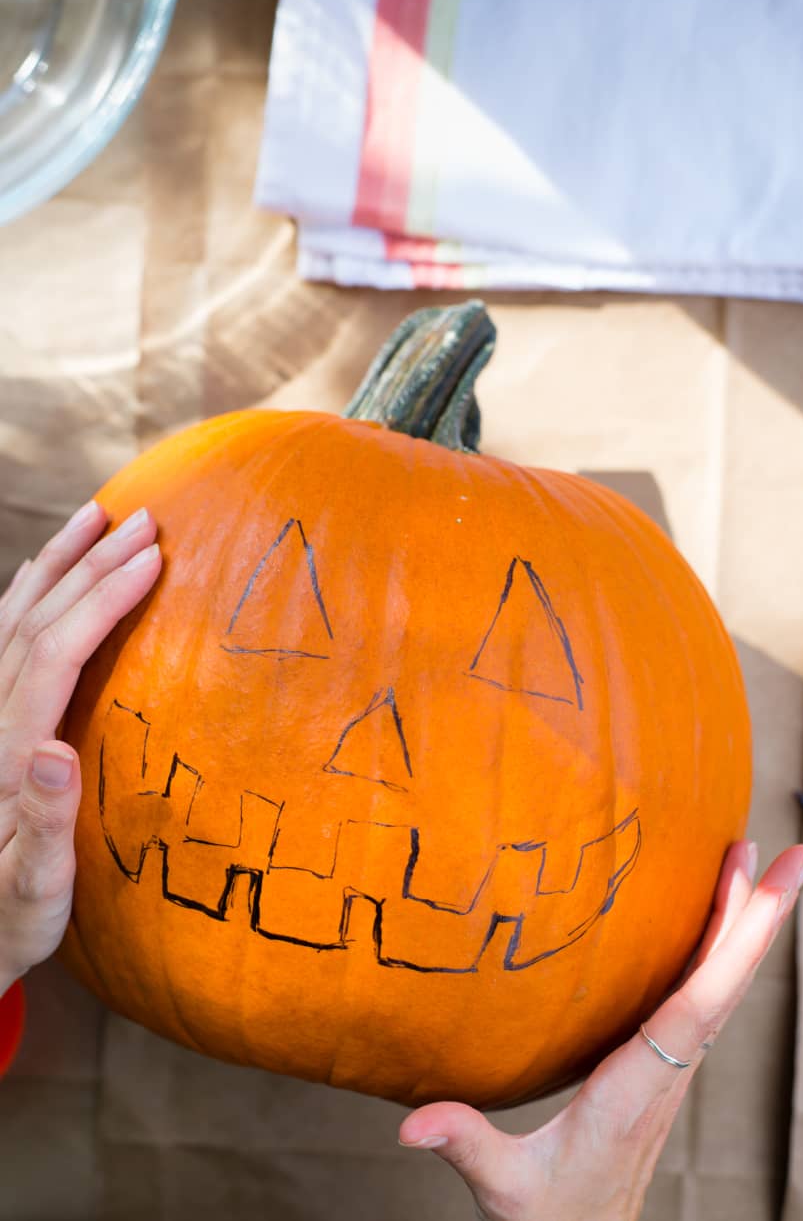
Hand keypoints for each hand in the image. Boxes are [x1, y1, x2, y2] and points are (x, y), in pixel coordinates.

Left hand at [0, 502, 159, 994]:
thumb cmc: (5, 920)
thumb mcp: (32, 895)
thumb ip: (41, 826)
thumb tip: (52, 751)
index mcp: (6, 756)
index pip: (55, 654)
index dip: (104, 599)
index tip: (154, 558)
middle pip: (37, 621)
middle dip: (92, 564)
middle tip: (147, 519)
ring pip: (14, 618)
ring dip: (58, 563)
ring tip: (97, 515)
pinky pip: (2, 638)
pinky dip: (29, 593)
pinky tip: (48, 572)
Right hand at [398, 839, 802, 1220]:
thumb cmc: (552, 1217)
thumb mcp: (506, 1184)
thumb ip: (465, 1143)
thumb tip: (412, 1125)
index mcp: (637, 1085)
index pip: (698, 1005)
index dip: (735, 944)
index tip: (765, 890)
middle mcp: (669, 1069)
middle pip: (727, 982)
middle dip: (760, 915)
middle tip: (790, 856)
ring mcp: (673, 1065)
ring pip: (722, 983)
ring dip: (743, 922)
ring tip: (754, 860)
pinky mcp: (664, 1063)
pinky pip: (704, 993)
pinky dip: (719, 948)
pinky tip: (718, 916)